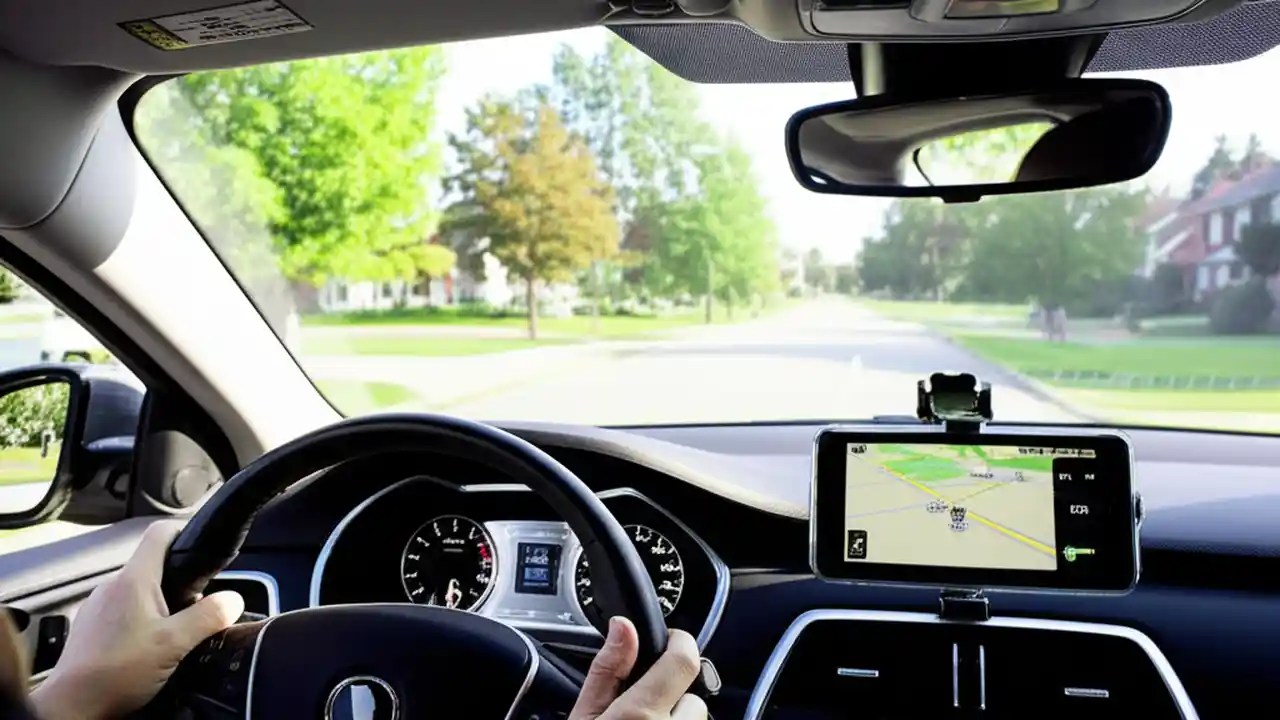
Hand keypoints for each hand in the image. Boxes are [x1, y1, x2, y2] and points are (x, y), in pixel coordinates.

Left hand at [30, 521, 243, 719]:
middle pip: (154, 566)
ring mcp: (97, 607)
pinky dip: (140, 624)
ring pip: (139, 593)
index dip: (185, 533)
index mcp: (134, 580)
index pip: (160, 533)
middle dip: (180, 584)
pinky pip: (123, 613)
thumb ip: (208, 617)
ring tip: (172, 636)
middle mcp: (112, 587)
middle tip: (195, 612)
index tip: (202, 552)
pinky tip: (146, 650)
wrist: (72, 708)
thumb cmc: (116, 673)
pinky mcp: (90, 628)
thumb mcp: (174, 644)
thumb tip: (234, 599)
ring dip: (159, 607)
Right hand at [569, 616, 705, 719]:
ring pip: (694, 719)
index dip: (680, 642)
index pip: (685, 660)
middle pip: (693, 696)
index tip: (669, 640)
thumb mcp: (583, 717)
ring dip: (675, 719)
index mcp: (639, 716)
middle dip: (672, 695)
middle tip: (641, 709)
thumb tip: (624, 626)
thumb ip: (606, 671)